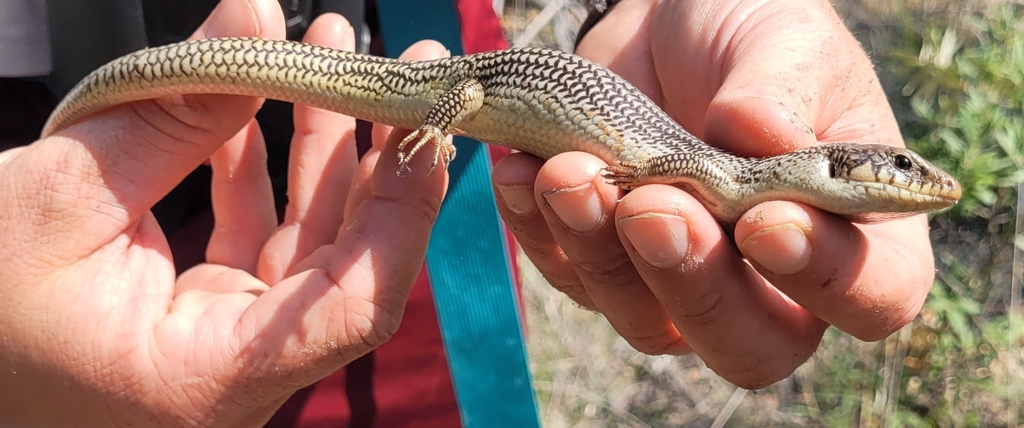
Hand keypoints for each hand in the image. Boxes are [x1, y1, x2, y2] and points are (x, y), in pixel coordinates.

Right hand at [0, 1, 447, 424]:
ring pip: (302, 241)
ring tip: (327, 53)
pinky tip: (253, 104)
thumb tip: (255, 16)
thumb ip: (173, 111)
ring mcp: (218, 341)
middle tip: (400, 70)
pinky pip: (251, 235)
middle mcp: (232, 371)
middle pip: (345, 264)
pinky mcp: (196, 312)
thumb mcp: (62, 197)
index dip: (405, 216)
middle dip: (376, 161)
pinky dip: (256, 170)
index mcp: (209, 378)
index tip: (428, 130)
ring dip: (318, 149)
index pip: (355, 307)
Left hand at [493, 0, 934, 387]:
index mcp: (851, 228)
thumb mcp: (781, 36)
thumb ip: (781, 87)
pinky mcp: (605, 267)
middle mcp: (772, 281)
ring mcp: (680, 284)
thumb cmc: (744, 32)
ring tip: (570, 170)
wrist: (661, 23)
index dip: (823, 278)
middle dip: (693, 282)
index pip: (872, 296)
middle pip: (749, 346)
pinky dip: (541, 228)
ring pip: (647, 324)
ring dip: (601, 254)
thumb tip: (761, 138)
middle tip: (651, 204)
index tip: (763, 219)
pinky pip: (570, 278)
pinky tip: (526, 169)